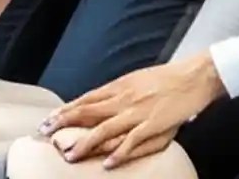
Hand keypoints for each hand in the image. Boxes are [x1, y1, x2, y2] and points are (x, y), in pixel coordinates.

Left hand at [38, 52, 225, 168]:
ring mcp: (138, 113)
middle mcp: (123, 99)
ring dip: (85, 143)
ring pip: (105, 129)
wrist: (193, 76)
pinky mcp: (154, 125)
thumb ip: (115, 92)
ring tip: (70, 155)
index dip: (65, 111)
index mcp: (118, 87)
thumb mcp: (134, 80)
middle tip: (46, 134)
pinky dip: (119, 153)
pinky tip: (107, 163)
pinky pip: (133, 141)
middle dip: (64, 124)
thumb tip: (93, 102)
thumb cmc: (164, 79)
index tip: (48, 119)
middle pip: (88, 112)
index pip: (84, 100)